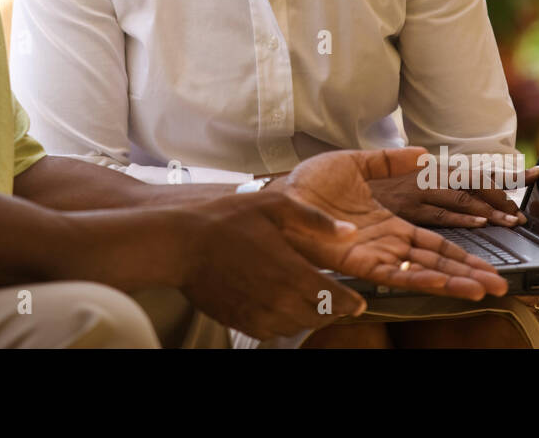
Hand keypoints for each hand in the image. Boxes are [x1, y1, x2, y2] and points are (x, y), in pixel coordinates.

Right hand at [179, 191, 371, 340]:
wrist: (181, 244)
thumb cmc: (226, 219)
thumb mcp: (274, 206)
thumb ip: (315, 220)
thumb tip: (350, 233)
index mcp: (293, 273)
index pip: (336, 300)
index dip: (351, 303)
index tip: (357, 302)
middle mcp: (280, 301)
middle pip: (319, 317)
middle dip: (330, 309)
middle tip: (331, 297)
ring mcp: (259, 315)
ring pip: (296, 326)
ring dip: (306, 315)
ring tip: (304, 299)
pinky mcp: (240, 322)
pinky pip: (271, 332)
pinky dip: (281, 322)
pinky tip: (277, 304)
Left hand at [275, 148, 509, 300]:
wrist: (280, 192)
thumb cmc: (311, 183)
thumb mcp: (357, 164)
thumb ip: (390, 162)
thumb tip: (421, 153)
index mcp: (390, 222)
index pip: (435, 238)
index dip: (463, 247)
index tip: (490, 250)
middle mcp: (387, 243)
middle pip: (437, 260)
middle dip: (469, 272)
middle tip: (501, 284)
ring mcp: (375, 254)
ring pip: (423, 271)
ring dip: (454, 280)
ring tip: (485, 288)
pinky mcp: (359, 262)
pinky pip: (396, 275)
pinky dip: (423, 279)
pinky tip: (446, 284)